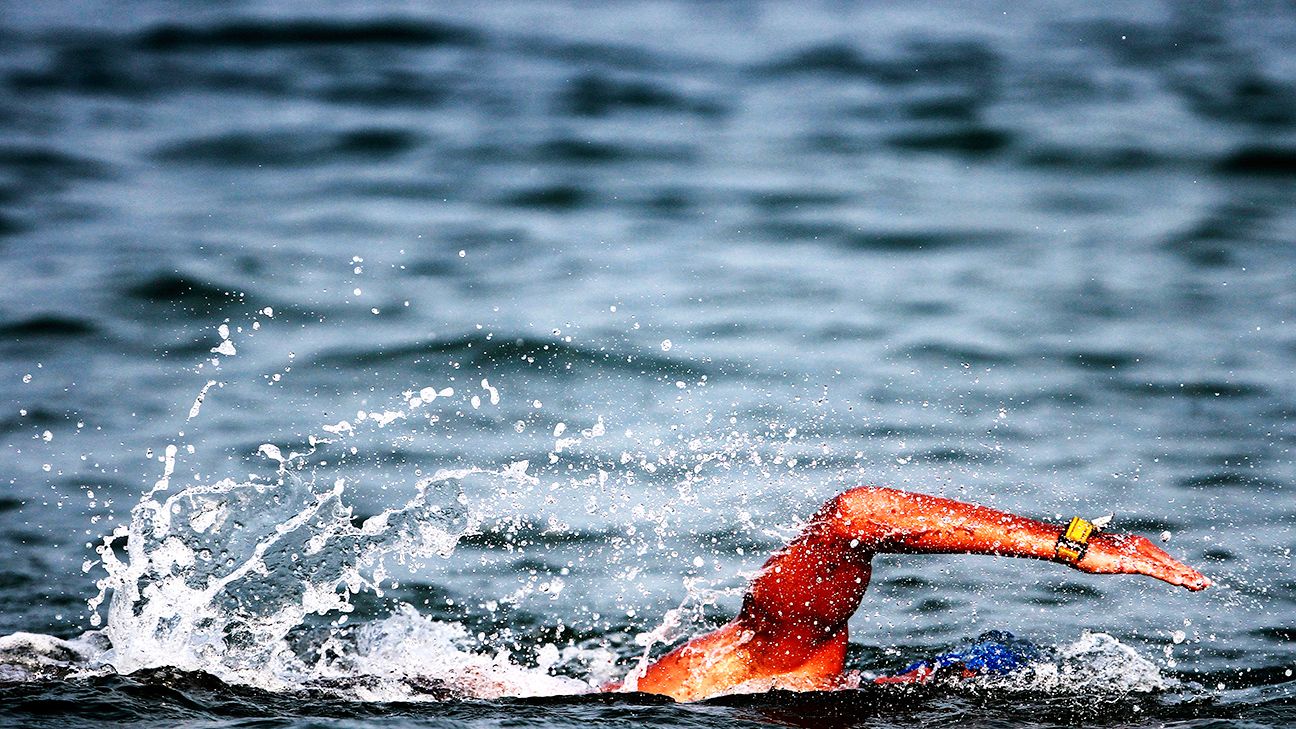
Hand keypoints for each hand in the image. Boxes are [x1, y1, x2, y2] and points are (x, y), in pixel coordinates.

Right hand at [1075, 533, 1210, 589]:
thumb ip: (1120, 559)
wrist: (1074, 545)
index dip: (1181, 569)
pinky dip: (1171, 576)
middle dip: (1189, 574)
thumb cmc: (1087, 550)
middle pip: (1170, 563)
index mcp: (1138, 545)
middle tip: (1207, 584)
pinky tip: (1182, 582)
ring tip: (1200, 585)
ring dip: (1185, 577)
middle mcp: (1141, 547)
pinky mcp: (1131, 561)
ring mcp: (1137, 554)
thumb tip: (1118, 561)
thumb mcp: (1109, 556)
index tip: (1194, 579)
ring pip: (1167, 567)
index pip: (1164, 560)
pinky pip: (1155, 571)